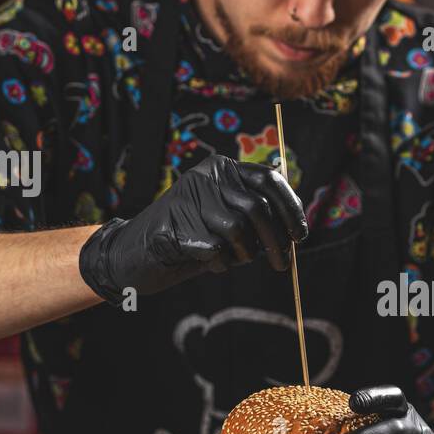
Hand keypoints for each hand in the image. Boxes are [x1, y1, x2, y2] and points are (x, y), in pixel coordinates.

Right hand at [78, 154, 306, 303]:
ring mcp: (188, 199)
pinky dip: (221, 264)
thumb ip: (256, 218)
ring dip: (244, 254)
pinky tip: (211, 263)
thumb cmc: (189, 238)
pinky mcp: (175, 226)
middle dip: (276, 241)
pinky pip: (217, 250)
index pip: (269, 180)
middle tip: (282, 265)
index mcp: (222, 169)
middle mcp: (206, 177)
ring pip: (238, 230)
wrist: (133, 253)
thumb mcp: (226, 219)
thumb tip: (295, 230)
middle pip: (258, 208)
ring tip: (233, 260)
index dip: (292, 209)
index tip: (300, 236)